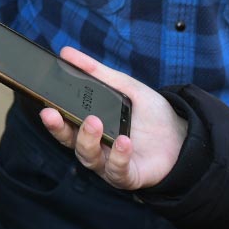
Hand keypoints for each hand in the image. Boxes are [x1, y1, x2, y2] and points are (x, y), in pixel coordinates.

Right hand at [37, 46, 186, 190]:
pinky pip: (117, 171)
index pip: (64, 122)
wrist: (184, 135)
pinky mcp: (130, 176)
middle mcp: (96, 147)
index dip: (52, 116)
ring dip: (87, 140)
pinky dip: (118, 157)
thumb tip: (66, 52)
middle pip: (70, 141)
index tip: (44, 104)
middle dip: (58, 128)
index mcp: (90, 126)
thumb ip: (96, 73)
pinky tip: (123, 141)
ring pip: (89, 158)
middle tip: (52, 113)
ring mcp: (110, 163)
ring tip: (94, 122)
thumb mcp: (124, 86)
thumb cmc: (151, 114)